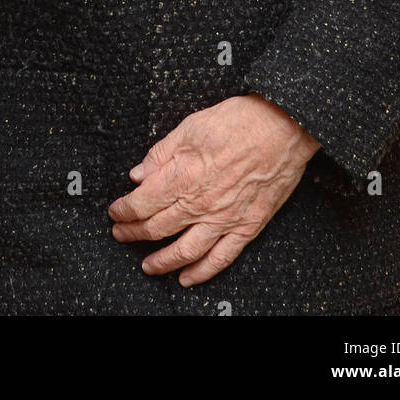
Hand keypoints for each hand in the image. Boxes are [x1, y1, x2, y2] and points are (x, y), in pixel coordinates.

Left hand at [108, 94, 319, 286]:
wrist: (283, 127)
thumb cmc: (239, 121)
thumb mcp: (191, 126)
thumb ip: (161, 154)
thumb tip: (138, 175)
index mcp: (183, 177)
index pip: (143, 204)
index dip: (124, 210)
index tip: (115, 212)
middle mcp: (201, 204)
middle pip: (157, 229)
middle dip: (133, 234)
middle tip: (121, 234)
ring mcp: (225, 219)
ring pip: (185, 251)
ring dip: (161, 262)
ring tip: (147, 265)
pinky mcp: (247, 226)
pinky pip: (222, 258)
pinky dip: (202, 273)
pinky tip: (188, 278)